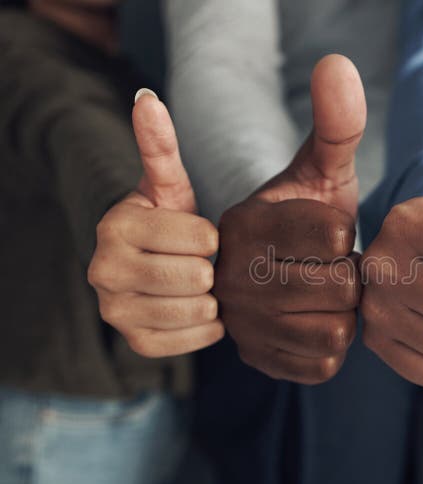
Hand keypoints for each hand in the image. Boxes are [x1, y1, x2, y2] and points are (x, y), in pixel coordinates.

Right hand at [88, 89, 223, 356]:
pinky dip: (206, 327)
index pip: (201, 237)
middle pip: (198, 276)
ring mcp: (115, 311)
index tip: (202, 235)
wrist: (151, 266)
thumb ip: (160, 146)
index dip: (213, 236)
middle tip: (201, 262)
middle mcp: (104, 271)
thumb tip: (146, 97)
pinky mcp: (134, 342)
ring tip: (200, 284)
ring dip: (211, 299)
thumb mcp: (168, 184)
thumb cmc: (169, 220)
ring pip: (197, 310)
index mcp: (116, 226)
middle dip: (211, 268)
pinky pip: (190, 341)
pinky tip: (201, 309)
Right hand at [213, 55, 363, 384]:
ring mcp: (243, 324)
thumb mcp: (319, 169)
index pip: (335, 231)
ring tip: (328, 290)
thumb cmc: (304, 215)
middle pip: (340, 286)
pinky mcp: (260, 360)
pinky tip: (320, 319)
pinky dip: (333, 343)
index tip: (331, 230)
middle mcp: (234, 276)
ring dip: (345, 310)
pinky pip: (325, 362)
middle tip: (336, 265)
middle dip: (350, 275)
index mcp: (248, 222)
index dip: (347, 232)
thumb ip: (335, 124)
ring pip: (335, 329)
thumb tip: (338, 64)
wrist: (271, 272)